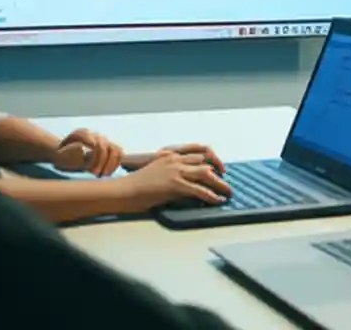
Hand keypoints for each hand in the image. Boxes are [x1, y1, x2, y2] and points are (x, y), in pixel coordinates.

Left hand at [53, 128, 123, 176]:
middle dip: (102, 161)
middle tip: (95, 174)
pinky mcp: (109, 147)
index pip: (94, 142)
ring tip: (104, 175)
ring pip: (115, 149)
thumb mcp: (59, 156)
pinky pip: (119, 154)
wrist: (64, 153)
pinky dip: (116, 164)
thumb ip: (68, 153)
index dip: (95, 157)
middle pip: (105, 145)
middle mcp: (94, 135)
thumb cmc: (61, 157)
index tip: (90, 170)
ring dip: (111, 163)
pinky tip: (108, 173)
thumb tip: (82, 149)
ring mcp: (103, 140)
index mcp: (81, 134)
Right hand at [117, 152, 232, 210]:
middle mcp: (175, 160)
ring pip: (206, 174)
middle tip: (226, 180)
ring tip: (228, 192)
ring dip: (220, 184)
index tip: (219, 166)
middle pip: (205, 161)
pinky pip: (199, 190)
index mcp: (170, 155)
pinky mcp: (174, 184)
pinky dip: (211, 196)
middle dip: (219, 170)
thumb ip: (171, 173)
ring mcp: (175, 171)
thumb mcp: (156, 172)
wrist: (123, 191)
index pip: (197, 150)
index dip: (212, 157)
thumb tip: (187, 183)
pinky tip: (217, 201)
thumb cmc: (135, 185)